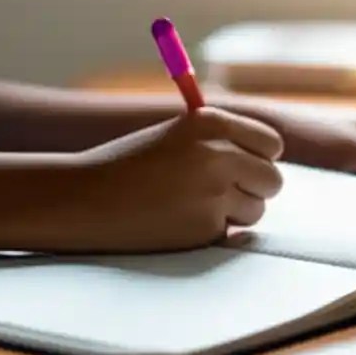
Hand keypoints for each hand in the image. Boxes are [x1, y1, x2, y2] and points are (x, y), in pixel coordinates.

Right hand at [66, 108, 283, 251]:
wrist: (83, 197)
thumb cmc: (127, 164)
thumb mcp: (177, 136)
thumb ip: (221, 141)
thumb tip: (269, 157)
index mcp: (211, 122)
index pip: (271, 143)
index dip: (261, 158)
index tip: (249, 166)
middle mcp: (219, 155)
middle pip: (272, 179)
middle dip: (255, 189)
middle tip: (229, 193)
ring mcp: (214, 193)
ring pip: (256, 210)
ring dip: (234, 213)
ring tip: (193, 206)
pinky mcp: (205, 228)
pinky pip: (228, 232)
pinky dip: (211, 231)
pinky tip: (177, 221)